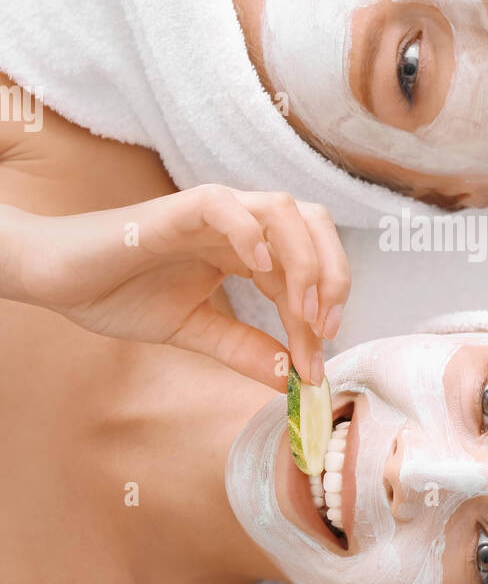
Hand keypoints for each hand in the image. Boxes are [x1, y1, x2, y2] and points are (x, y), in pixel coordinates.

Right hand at [5, 186, 350, 389]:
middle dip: (334, 275)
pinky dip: (249, 231)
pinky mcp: (175, 209)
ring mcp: (210, 212)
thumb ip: (242, 348)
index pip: (307, 269)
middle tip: (325, 330)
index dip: (321, 316)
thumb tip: (291, 379)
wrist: (58, 279)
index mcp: (246, 249)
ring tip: (300, 310)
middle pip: (314, 224)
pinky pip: (224, 204)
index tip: (314, 368)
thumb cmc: (119, 293)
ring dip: (304, 260)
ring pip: (282, 209)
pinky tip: (257, 267)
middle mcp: (238, 224)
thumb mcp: (193, 331)